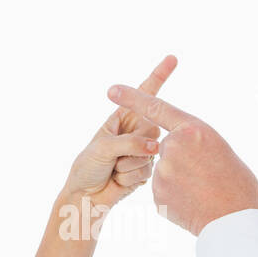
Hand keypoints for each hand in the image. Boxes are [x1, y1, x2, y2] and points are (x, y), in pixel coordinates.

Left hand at [64, 55, 176, 209]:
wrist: (86, 198)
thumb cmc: (87, 167)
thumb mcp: (103, 148)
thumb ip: (130, 143)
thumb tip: (155, 149)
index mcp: (122, 119)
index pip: (143, 95)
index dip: (158, 76)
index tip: (172, 58)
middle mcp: (134, 133)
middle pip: (152, 130)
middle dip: (134, 146)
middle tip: (115, 157)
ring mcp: (141, 152)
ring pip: (151, 153)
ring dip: (129, 165)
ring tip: (114, 170)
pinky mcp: (145, 170)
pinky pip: (148, 170)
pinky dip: (131, 177)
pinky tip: (119, 180)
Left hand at [103, 83, 257, 235]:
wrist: (234, 222)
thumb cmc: (236, 185)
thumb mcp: (220, 149)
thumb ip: (194, 142)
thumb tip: (180, 147)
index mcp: (192, 130)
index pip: (157, 108)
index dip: (133, 98)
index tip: (113, 90)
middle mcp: (173, 147)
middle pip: (165, 148)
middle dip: (179, 160)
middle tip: (203, 175)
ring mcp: (163, 171)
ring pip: (162, 171)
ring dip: (177, 181)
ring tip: (200, 192)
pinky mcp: (157, 194)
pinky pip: (162, 191)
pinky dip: (174, 198)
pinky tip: (191, 204)